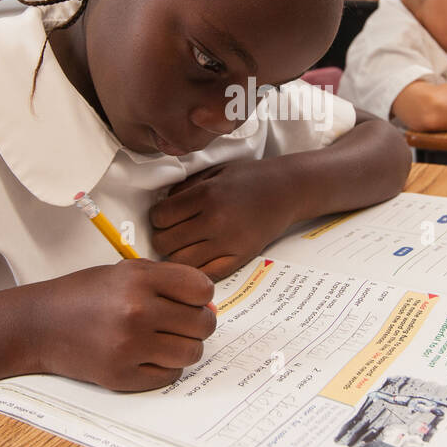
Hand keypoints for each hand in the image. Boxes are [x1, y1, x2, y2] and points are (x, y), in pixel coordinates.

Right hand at [26, 260, 215, 391]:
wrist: (40, 324)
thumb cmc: (84, 295)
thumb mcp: (125, 273)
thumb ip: (169, 283)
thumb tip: (209, 308)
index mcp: (139, 279)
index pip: (202, 290)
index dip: (201, 296)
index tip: (190, 301)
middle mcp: (136, 311)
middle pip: (203, 324)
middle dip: (197, 324)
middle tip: (180, 324)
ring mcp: (129, 347)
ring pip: (191, 353)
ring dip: (184, 348)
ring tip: (163, 340)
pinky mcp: (121, 376)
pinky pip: (169, 376)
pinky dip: (164, 368)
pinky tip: (146, 356)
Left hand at [150, 159, 297, 280]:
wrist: (288, 190)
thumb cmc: (249, 178)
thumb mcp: (214, 172)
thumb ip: (184, 188)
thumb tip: (160, 208)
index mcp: (206, 194)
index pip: (160, 217)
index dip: (158, 218)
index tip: (166, 217)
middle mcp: (215, 220)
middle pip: (165, 242)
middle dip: (163, 238)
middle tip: (174, 233)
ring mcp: (228, 242)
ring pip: (180, 262)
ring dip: (177, 255)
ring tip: (186, 246)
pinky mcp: (240, 258)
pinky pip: (206, 274)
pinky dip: (197, 269)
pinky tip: (200, 258)